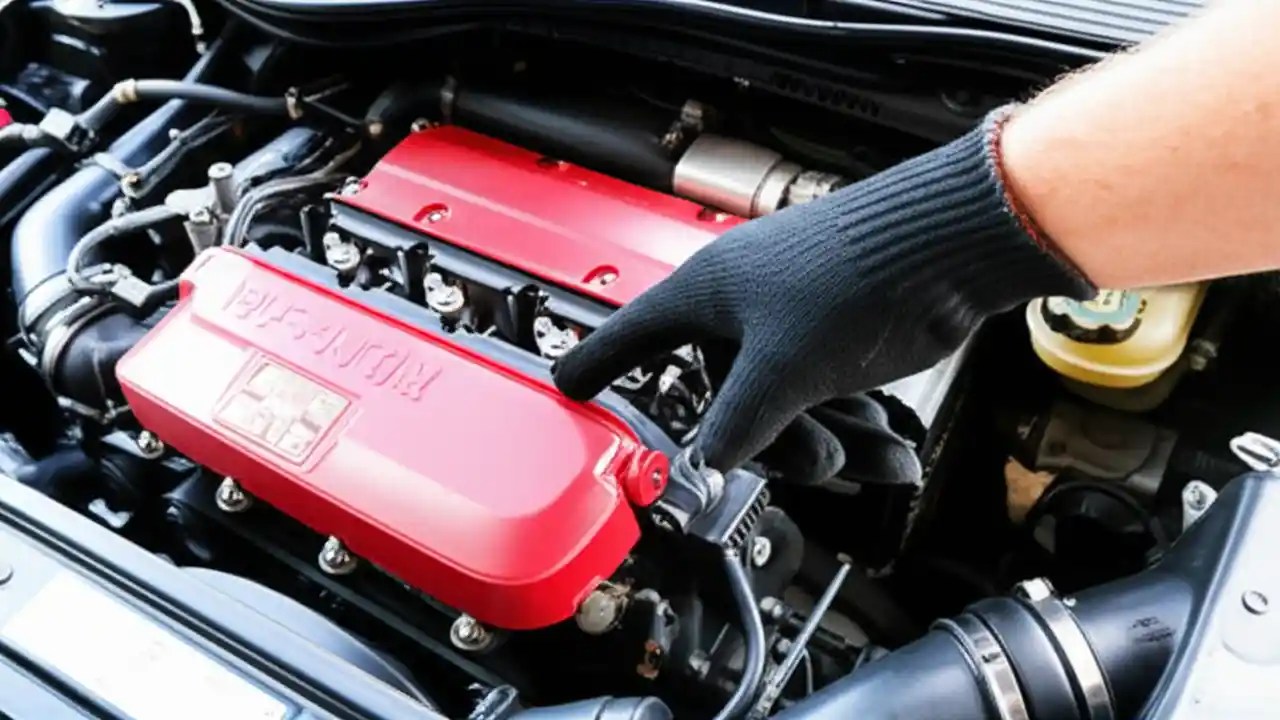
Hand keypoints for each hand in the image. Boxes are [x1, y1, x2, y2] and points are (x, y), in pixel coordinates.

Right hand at [555, 114, 1090, 470]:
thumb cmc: (858, 277)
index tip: (570, 384)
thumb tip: (711, 459)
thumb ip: (738, 424)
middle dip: (775, 442)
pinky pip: (828, 395)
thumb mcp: (784, 369)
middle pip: (728, 396)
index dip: (599, 362)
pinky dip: (858, 427)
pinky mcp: (839, 332)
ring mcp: (793, 318)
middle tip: (815, 460)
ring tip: (876, 459)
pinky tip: (891, 451)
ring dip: (831, 443)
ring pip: (787, 403)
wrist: (952, 245)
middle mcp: (744, 304)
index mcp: (708, 294)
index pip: (634, 334)